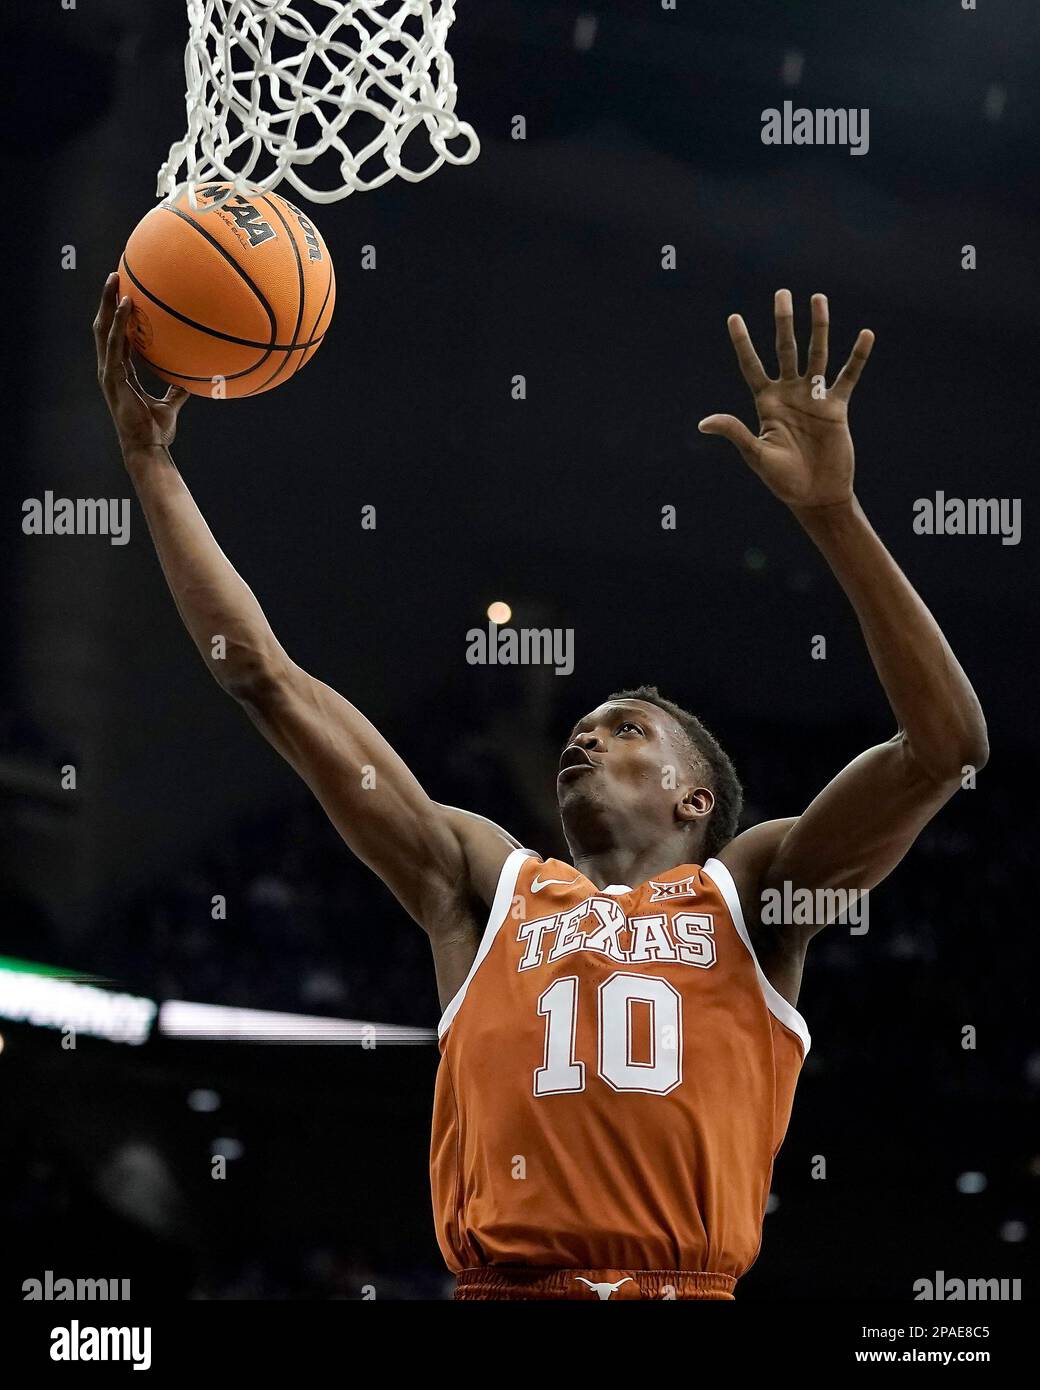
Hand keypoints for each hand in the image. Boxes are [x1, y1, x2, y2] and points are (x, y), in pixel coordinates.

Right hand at [94, 273, 188, 458]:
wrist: (148, 448)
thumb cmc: (156, 431)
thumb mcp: (170, 405)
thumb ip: (176, 390)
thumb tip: (191, 380)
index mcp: (121, 373)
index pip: (116, 338)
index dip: (117, 317)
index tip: (124, 294)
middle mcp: (111, 369)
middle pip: (105, 327)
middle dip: (108, 301)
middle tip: (115, 276)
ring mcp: (109, 372)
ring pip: (105, 329)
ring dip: (108, 303)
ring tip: (115, 280)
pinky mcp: (112, 377)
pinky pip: (116, 343)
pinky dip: (120, 323)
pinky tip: (127, 305)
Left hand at [699, 290, 873, 509]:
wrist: (816, 496)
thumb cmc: (783, 481)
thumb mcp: (756, 455)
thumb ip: (735, 432)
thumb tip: (703, 423)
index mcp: (766, 403)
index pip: (751, 366)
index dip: (743, 342)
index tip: (733, 317)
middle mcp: (789, 394)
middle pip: (785, 349)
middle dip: (783, 322)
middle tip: (781, 292)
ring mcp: (813, 398)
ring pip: (816, 354)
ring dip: (818, 327)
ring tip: (818, 298)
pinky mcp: (836, 407)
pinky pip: (848, 377)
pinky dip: (857, 357)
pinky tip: (865, 335)